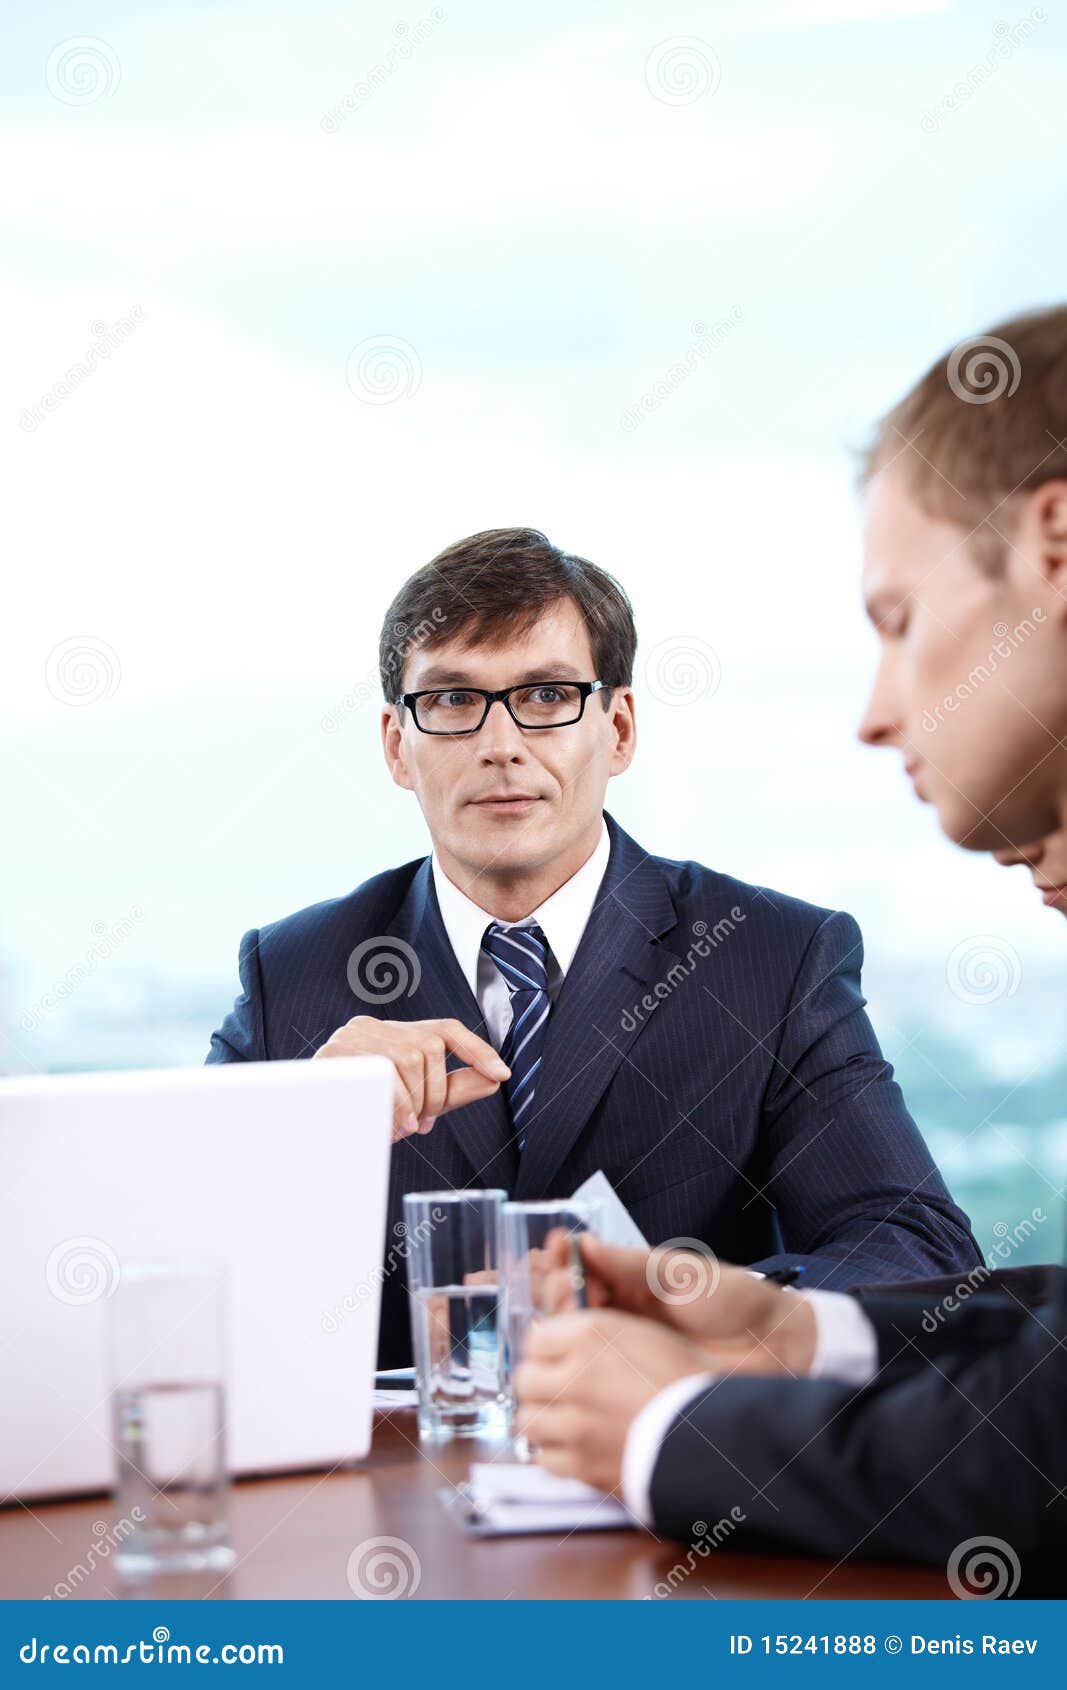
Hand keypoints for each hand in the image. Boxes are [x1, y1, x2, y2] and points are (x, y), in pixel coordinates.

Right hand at [313, 1015, 508, 1141]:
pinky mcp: (335, 1051)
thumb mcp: (415, 1102)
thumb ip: (453, 1089)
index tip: (501, 1074)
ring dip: (415, 1102)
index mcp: (395, 1034)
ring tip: (403, 1127)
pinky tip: (397, 1125)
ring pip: (410, 1058)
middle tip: (420, 1123)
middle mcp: (374, 1026)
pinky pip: (384, 1074)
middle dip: (434, 1093)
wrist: (306, 1126)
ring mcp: (352, 1035)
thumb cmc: (361, 1112)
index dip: (477, 1050)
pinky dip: (398, 1104)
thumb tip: (494, 1080)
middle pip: (429, 1048)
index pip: (445, 1029)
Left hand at [514, 1309, 711, 1492]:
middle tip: (556, 1389)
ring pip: (527, 1419)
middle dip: (537, 1383)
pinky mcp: (580, 1464)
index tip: (554, 1356)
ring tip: (563, 1420)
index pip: (535, 1338)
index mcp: (590, 1335)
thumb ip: (596, 1333)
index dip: (545, 1349)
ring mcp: (573, 1424)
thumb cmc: (687, 1378)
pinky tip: (574, 1447)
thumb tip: (562, 1341)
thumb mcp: (643, 1333)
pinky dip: (554, 1453)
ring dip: (542, 1419)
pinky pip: (544, 1458)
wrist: (710, 1432)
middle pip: (523, 1379)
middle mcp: (574, 1376)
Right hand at [540, 1232, 815, 1375]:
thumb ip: (631, 1263)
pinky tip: (571, 1370)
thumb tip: (584, 1243)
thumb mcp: (681, 1274)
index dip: (562, 1260)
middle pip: (566, 1305)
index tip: (557, 1251)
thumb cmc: (735, 1300)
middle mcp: (620, 1314)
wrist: (774, 1347)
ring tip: (574, 1322)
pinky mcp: (631, 1384)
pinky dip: (576, 1373)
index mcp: (629, 1280)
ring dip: (561, 1331)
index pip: (580, 1268)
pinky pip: (593, 1378)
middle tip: (572, 1290)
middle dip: (557, 1293)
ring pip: (572, 1341)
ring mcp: (624, 1350)